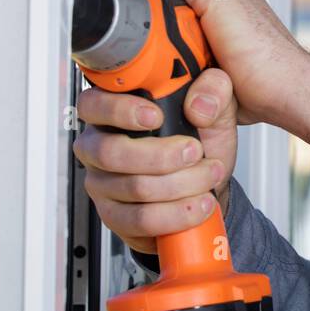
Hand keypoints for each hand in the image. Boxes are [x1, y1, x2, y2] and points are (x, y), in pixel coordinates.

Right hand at [73, 68, 238, 254]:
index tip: (156, 117)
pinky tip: (199, 203)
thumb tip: (199, 103)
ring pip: (134, 187)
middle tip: (194, 151)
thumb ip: (214, 91)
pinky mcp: (114, 216)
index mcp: (114, 112)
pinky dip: (177, 213)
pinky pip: (140, 219)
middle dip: (161, 155)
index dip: (120, 110)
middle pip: (110, 152)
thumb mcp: (216, 111)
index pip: (93, 104)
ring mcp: (102, 183)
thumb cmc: (200, 145)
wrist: (206, 187)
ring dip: (181, 184)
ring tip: (208, 175)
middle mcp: (99, 147)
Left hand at [129, 0, 309, 152]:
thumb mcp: (215, 69)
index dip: (147, 9)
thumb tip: (157, 69)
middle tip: (129, 43)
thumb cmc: (261, 83)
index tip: (131, 35)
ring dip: (141, 8)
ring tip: (136, 43)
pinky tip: (137, 27)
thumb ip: (191, 56)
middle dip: (141, 9)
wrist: (289, 87)